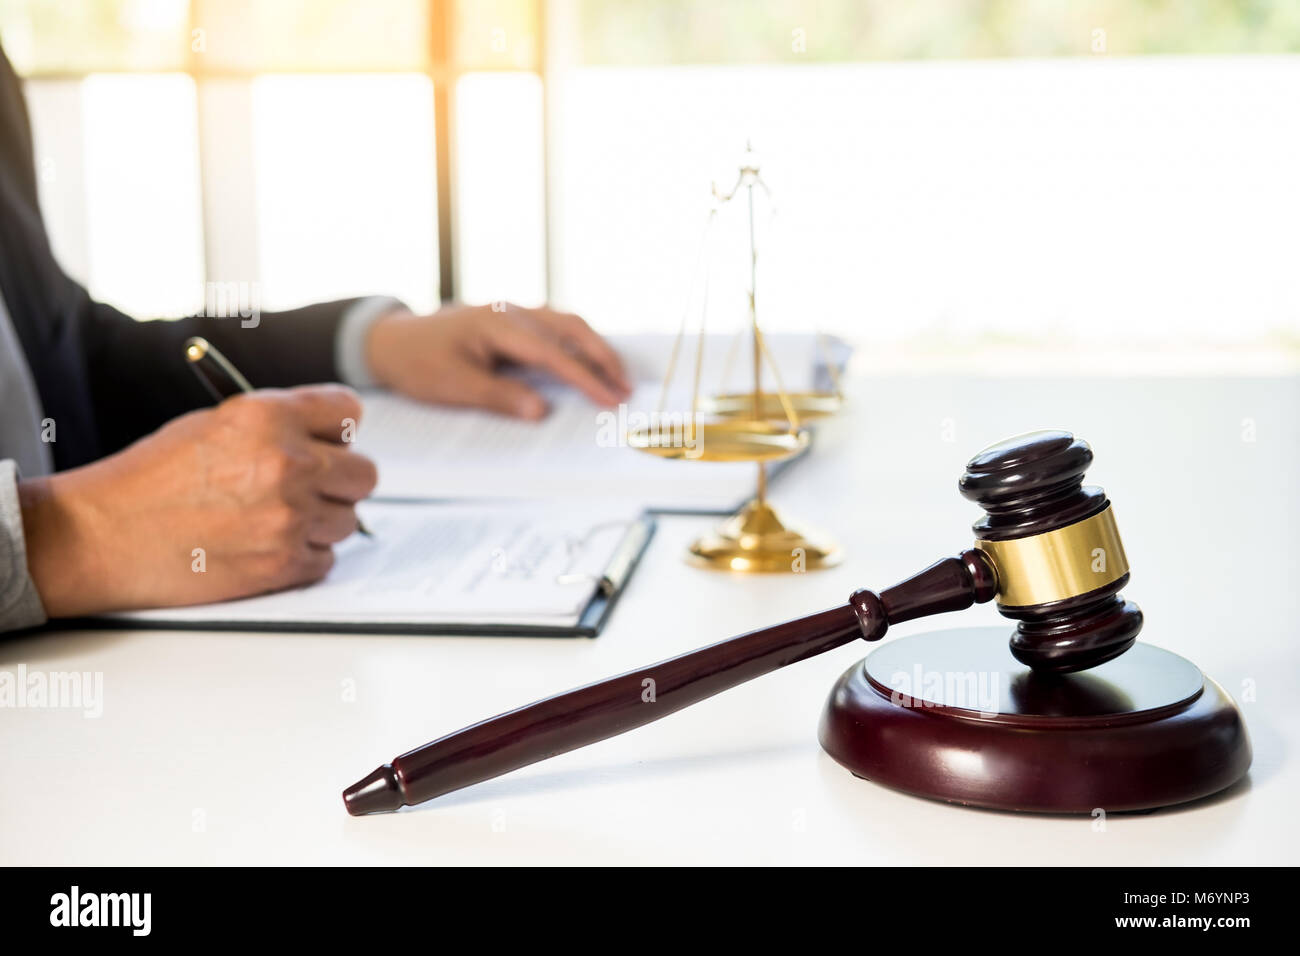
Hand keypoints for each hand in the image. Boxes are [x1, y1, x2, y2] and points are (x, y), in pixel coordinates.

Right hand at [18, 385, 377, 616]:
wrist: (102, 535)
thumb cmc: (150, 479)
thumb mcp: (215, 425)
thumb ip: (278, 426)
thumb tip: (328, 440)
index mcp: (269, 416)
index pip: (349, 413)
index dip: (338, 429)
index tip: (328, 440)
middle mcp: (288, 463)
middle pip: (363, 473)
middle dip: (339, 480)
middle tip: (307, 487)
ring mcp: (289, 517)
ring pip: (347, 520)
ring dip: (320, 522)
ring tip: (272, 520)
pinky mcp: (283, 564)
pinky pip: (325, 559)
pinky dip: (303, 557)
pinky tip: (266, 546)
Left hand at [364, 302, 631, 418]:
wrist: (392, 340)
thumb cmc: (420, 363)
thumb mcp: (453, 386)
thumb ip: (499, 396)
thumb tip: (540, 411)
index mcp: (497, 325)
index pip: (552, 353)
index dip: (585, 378)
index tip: (610, 399)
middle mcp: (512, 312)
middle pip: (571, 328)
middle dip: (603, 358)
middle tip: (627, 389)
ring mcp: (514, 312)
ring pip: (567, 323)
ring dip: (595, 348)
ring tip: (617, 377)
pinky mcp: (514, 321)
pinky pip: (556, 326)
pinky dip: (579, 343)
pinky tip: (589, 361)